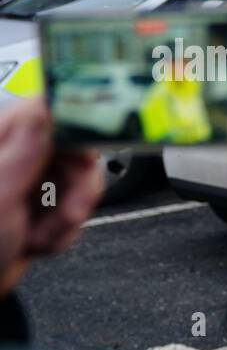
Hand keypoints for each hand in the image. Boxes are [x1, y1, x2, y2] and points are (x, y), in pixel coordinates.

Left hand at [0, 101, 101, 295]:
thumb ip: (24, 149)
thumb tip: (45, 108)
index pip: (49, 111)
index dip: (78, 133)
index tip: (90, 157)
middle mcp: (14, 153)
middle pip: (76, 150)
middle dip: (78, 190)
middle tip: (68, 213)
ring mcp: (28, 178)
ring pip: (80, 182)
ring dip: (67, 217)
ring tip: (41, 235)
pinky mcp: (40, 201)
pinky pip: (74, 208)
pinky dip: (62, 231)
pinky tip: (37, 241)